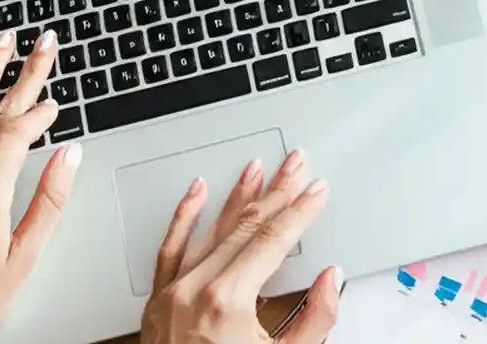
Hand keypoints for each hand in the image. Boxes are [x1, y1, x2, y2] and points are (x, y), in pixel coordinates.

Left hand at [141, 150, 342, 342]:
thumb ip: (315, 321)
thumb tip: (330, 280)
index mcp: (227, 303)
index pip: (273, 240)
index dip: (301, 211)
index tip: (318, 190)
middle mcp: (194, 290)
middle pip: (245, 226)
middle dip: (276, 192)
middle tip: (296, 165)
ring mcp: (171, 295)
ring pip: (209, 229)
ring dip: (237, 195)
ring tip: (257, 168)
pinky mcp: (156, 304)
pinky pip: (169, 249)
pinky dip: (184, 216)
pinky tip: (197, 192)